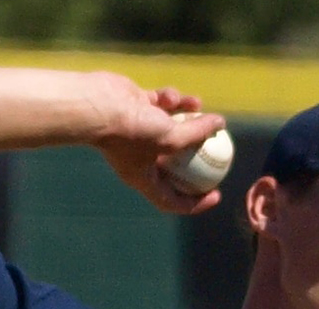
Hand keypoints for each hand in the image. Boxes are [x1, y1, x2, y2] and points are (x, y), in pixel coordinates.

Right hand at [93, 83, 226, 214]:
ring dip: (188, 118)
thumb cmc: (132, 129)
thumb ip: (197, 133)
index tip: (216, 193)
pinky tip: (177, 96)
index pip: (171, 199)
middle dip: (197, 157)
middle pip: (175, 165)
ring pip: (171, 127)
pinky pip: (160, 105)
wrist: (98, 105)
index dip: (196, 202)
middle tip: (220, 150)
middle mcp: (140, 157)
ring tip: (203, 111)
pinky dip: (170, 100)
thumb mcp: (170, 137)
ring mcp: (138, 132)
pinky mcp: (136, 107)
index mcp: (143, 177)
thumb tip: (221, 124)